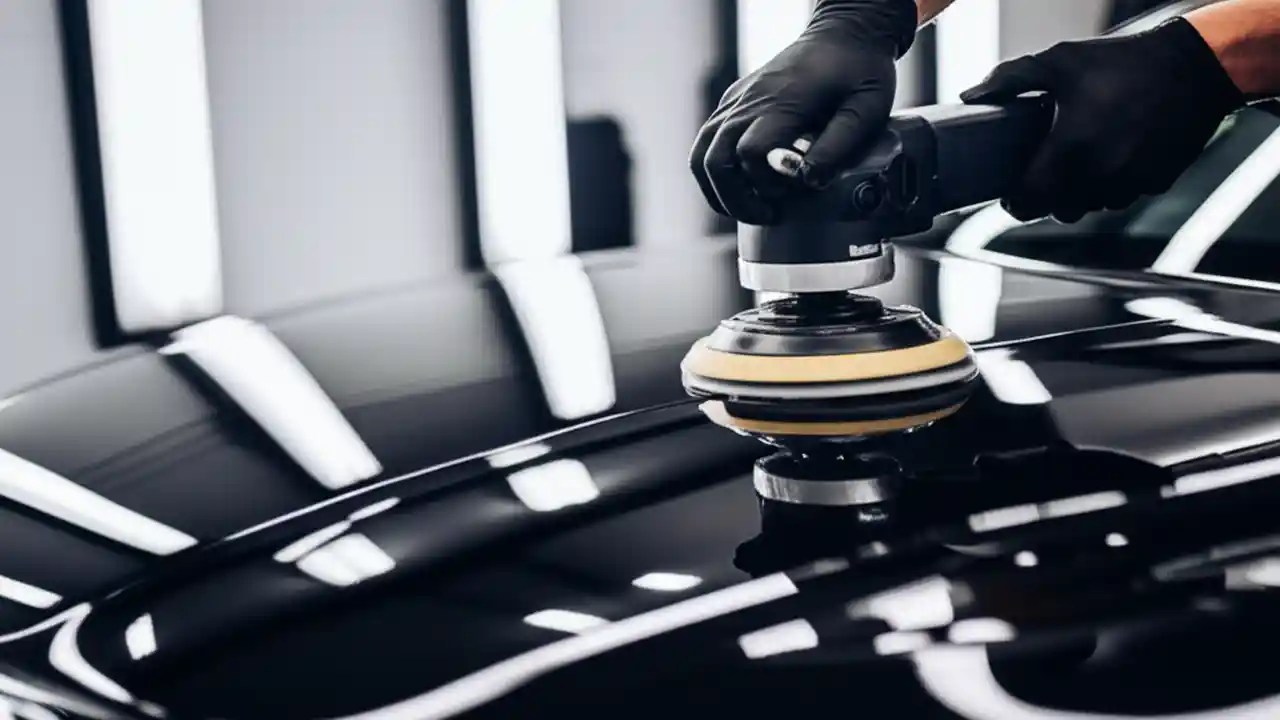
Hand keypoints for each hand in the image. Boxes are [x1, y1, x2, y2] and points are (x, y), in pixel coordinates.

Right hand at [690, 0, 916, 224]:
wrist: (843, 34)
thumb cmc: (858, 72)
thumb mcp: (866, 110)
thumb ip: (839, 149)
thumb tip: (809, 182)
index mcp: (783, 102)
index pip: (750, 153)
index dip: (766, 184)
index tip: (794, 193)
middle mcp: (750, 101)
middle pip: (715, 160)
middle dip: (735, 199)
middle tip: (766, 215)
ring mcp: (736, 100)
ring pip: (701, 154)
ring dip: (718, 190)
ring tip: (748, 207)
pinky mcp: (733, 102)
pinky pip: (707, 142)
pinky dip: (716, 171)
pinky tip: (741, 185)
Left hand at [961, 17, 1245, 222]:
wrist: (1197, 67)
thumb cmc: (1126, 63)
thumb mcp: (1061, 62)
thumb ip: (1011, 79)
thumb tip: (972, 96)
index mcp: (1070, 150)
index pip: (1029, 202)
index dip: (1015, 202)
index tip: (1012, 193)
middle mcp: (1101, 174)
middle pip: (1059, 212)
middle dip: (1047, 199)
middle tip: (1043, 176)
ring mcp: (1132, 182)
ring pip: (1092, 208)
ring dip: (1080, 194)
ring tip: (1079, 162)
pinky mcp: (1157, 182)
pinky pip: (1124, 197)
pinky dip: (1113, 185)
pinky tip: (1113, 157)